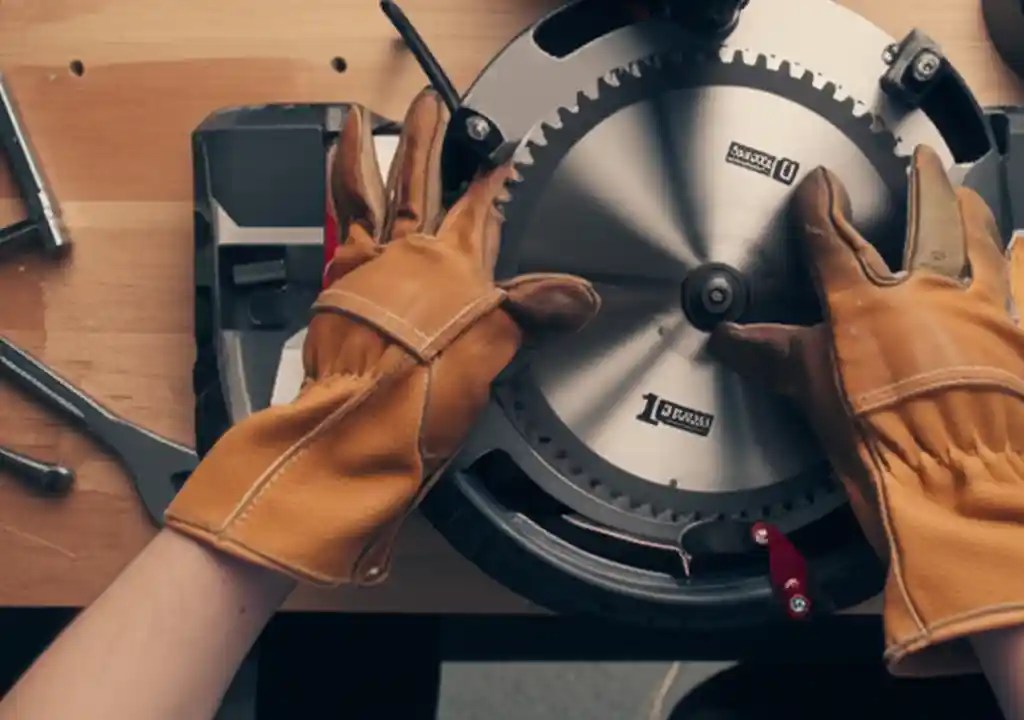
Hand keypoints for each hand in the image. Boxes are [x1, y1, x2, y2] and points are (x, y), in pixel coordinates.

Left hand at [166, 90, 599, 585]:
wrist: (361, 427)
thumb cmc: (422, 399)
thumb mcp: (494, 352)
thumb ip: (535, 313)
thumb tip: (581, 296)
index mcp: (455, 265)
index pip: (482, 206)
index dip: (496, 177)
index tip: (506, 154)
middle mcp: (409, 253)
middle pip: (419, 179)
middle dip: (430, 139)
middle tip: (434, 105)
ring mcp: (368, 266)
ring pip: (368, 190)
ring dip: (369, 152)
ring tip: (364, 121)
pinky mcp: (336, 286)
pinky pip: (336, 226)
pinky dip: (336, 199)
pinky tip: (337, 196)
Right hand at [711, 146, 1023, 675]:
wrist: (950, 480)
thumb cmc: (877, 441)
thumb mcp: (810, 394)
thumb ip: (772, 357)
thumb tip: (728, 339)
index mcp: (865, 302)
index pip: (834, 237)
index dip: (821, 203)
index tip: (819, 181)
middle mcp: (925, 292)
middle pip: (926, 220)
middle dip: (922, 183)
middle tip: (923, 160)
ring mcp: (977, 312)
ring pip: (980, 243)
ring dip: (974, 214)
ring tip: (969, 193)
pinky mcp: (1017, 341)